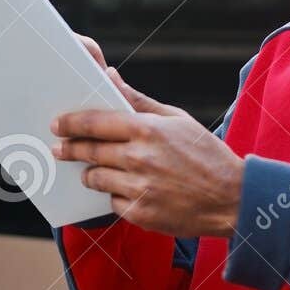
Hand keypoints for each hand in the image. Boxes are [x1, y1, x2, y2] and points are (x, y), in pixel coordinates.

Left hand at [54, 36, 243, 237]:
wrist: (231, 198)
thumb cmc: (206, 154)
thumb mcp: (177, 119)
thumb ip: (139, 101)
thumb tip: (111, 76)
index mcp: (147, 130)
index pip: (95, 122)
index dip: (71, 123)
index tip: (58, 124)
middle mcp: (139, 158)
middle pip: (89, 151)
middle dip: (70, 149)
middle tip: (59, 148)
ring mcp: (138, 188)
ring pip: (95, 178)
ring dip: (91, 173)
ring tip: (93, 170)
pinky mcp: (140, 213)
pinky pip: (112, 202)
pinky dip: (116, 195)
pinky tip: (127, 190)